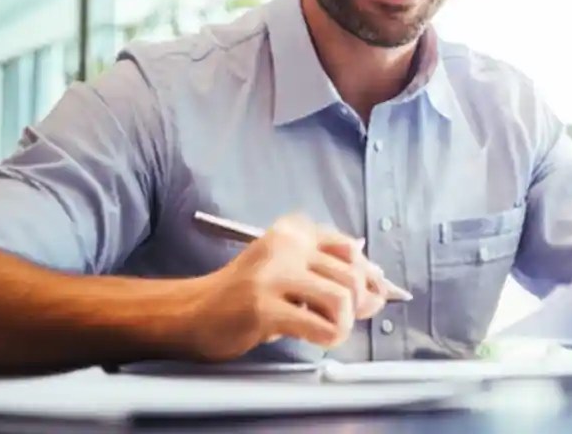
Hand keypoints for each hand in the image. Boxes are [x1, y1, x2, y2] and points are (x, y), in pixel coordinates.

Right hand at [184, 214, 387, 360]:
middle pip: (351, 274)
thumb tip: (378, 286)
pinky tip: (322, 339)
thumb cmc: (245, 294)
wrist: (193, 313)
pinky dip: (331, 336)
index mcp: (295, 231)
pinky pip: (319, 324)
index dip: (368, 275)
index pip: (350, 248)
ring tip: (332, 331)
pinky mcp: (264, 307)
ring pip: (341, 297)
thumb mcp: (289, 270)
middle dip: (361, 302)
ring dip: (345, 322)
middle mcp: (286, 246)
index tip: (372, 294)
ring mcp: (273, 275)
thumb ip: (329, 272)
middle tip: (349, 318)